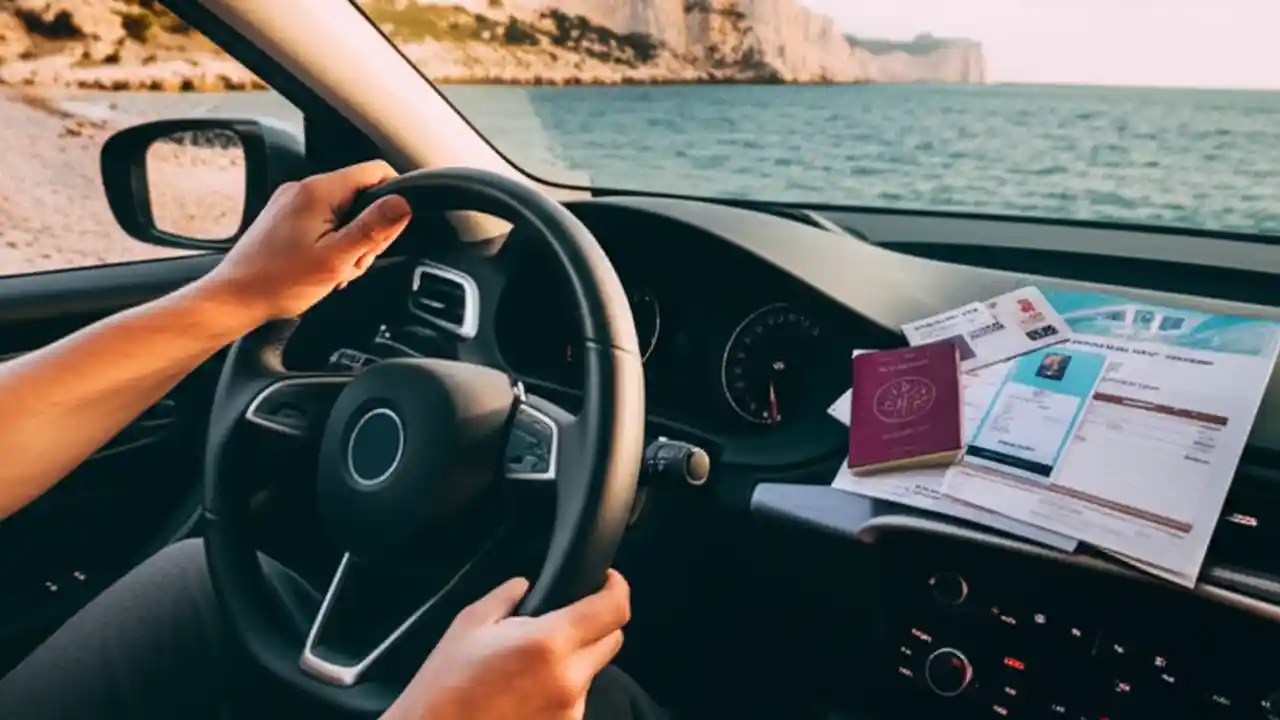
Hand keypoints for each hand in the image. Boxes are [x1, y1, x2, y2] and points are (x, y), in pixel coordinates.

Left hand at [194, 160, 411, 324]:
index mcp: (318, 192)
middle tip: (353, 261)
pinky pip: (326, 223)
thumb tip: (403, 204)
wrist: (235, 298)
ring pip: (345, 213)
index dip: (393, 200)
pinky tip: (323, 267)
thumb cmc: (277, 282)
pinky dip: (333, 245)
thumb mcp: (336, 259)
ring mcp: (293, 203)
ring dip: (350, 242)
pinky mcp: (287, 219)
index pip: (376, 172)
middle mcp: (304, 190)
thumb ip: (372, 229)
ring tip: (335, 269)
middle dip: (368, 231)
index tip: (389, 231)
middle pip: (362, 196)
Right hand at [384, 570, 630, 719]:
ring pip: (593, 671)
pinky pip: (576, 699)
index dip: (616, 587)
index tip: (606, 579)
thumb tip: (525, 585)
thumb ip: (507, 596)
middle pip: (612, 639)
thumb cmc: (445, 687)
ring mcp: (570, 711)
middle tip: (565, 618)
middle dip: (596, 622)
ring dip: (575, 659)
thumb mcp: (469, 625)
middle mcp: (568, 680)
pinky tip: (527, 689)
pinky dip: (562, 688)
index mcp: (549, 643)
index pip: (613, 609)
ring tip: (531, 664)